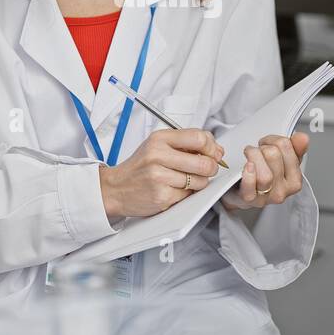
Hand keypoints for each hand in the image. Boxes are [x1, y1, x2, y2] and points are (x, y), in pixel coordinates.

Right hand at [99, 129, 225, 217]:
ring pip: (199, 181)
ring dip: (199, 182)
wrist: (115, 188)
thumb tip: (217, 150)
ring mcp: (159, 177)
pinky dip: (186, 193)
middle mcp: (158, 156)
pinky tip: (174, 188)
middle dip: (211, 168)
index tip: (213, 153)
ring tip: (186, 179)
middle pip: (203, 162)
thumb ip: (186, 143)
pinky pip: (188, 195)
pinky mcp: (161, 196)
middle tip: (207, 169)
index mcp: (160, 139)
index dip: (212, 147)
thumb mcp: (158, 145)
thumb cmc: (140, 166)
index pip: (199, 138)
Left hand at [220, 132, 309, 210]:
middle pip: (273, 156)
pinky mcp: (250, 199)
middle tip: (258, 150)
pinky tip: (247, 166)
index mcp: (295, 180)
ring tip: (249, 155)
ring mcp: (266, 197)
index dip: (274, 139)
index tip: (268, 143)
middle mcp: (283, 191)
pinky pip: (251, 186)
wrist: (242, 192)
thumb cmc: (263, 175)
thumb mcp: (282, 161)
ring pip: (265, 173)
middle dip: (263, 147)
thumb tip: (302, 138)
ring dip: (253, 156)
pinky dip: (248, 174)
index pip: (286, 146)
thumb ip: (295, 148)